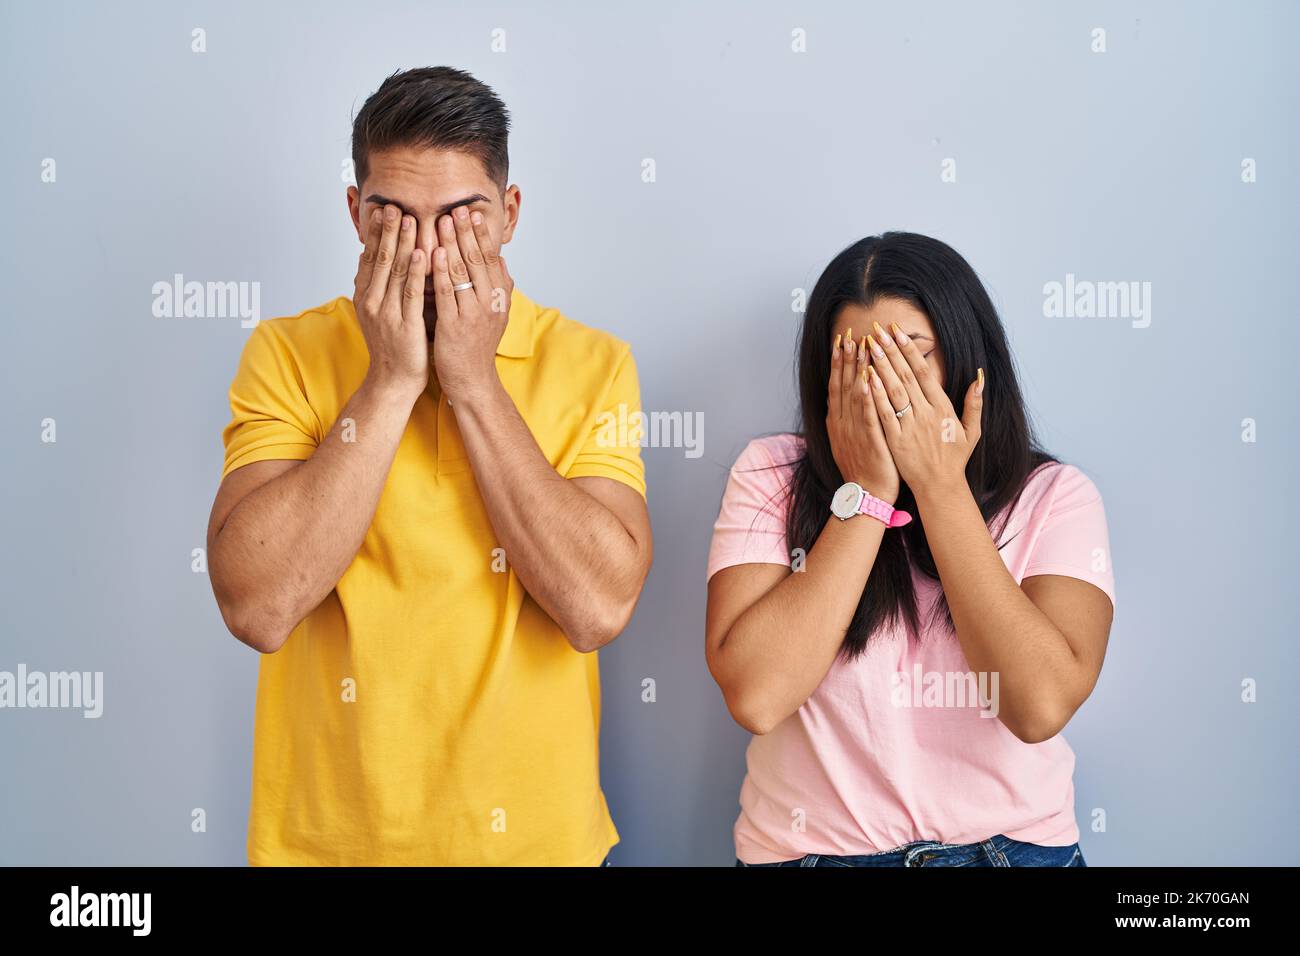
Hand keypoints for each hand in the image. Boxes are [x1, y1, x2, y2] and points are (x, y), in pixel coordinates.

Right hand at [353, 205, 427, 400]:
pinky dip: (417, 272)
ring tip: (410, 219)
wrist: (392, 381)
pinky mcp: (404, 326)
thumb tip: (375, 256)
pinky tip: (424, 253)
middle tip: (394, 205)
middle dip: (387, 230)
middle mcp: (371, 301)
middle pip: (380, 258)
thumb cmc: (393, 345)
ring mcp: (386, 313)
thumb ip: (380, 285)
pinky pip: (412, 294)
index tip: (382, 208)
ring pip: (395, 272)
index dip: (375, 232)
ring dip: (403, 243)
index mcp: (365, 296)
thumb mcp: (380, 310)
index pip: (369, 256)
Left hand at [430, 206, 513, 402]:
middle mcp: (490, 303)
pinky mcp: (455, 325)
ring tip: (442, 221)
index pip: (491, 259)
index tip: (473, 213)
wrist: (472, 380)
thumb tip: (501, 260)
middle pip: (478, 260)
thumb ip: (500, 287)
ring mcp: (473, 314)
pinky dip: (441, 271)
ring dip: (452, 244)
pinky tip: (433, 252)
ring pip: (463, 272)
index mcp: (499, 298)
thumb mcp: (496, 314)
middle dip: (466, 232)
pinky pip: (447, 293)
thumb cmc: (478, 345)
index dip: (482, 235)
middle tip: (456, 208)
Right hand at [827, 328, 898, 503]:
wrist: (867, 494)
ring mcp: (855, 431)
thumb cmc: (863, 465)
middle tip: (850, 335)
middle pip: (844, 384)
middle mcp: (843, 423)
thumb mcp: (849, 438)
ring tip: (860, 348)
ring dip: (857, 370)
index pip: (837, 385)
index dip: (839, 362)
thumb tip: (850, 393)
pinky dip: (867, 396)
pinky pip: (868, 415)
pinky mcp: (870, 441)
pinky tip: (869, 379)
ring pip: (855, 395)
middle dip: (847, 358)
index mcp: (838, 421)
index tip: (842, 340)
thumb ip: (849, 415)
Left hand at [864, 320, 982, 494]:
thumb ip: (974, 403)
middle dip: (892, 351)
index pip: (924, 372)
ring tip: (870, 345)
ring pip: (894, 391)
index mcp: (943, 408)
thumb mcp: (972, 431)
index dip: (910, 351)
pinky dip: (875, 395)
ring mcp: (911, 427)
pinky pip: (884, 414)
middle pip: (906, 376)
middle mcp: (927, 414)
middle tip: (878, 330)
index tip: (899, 332)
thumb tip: (980, 376)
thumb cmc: (954, 459)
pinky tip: (866, 377)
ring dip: (881, 366)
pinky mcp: (896, 440)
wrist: (940, 487)